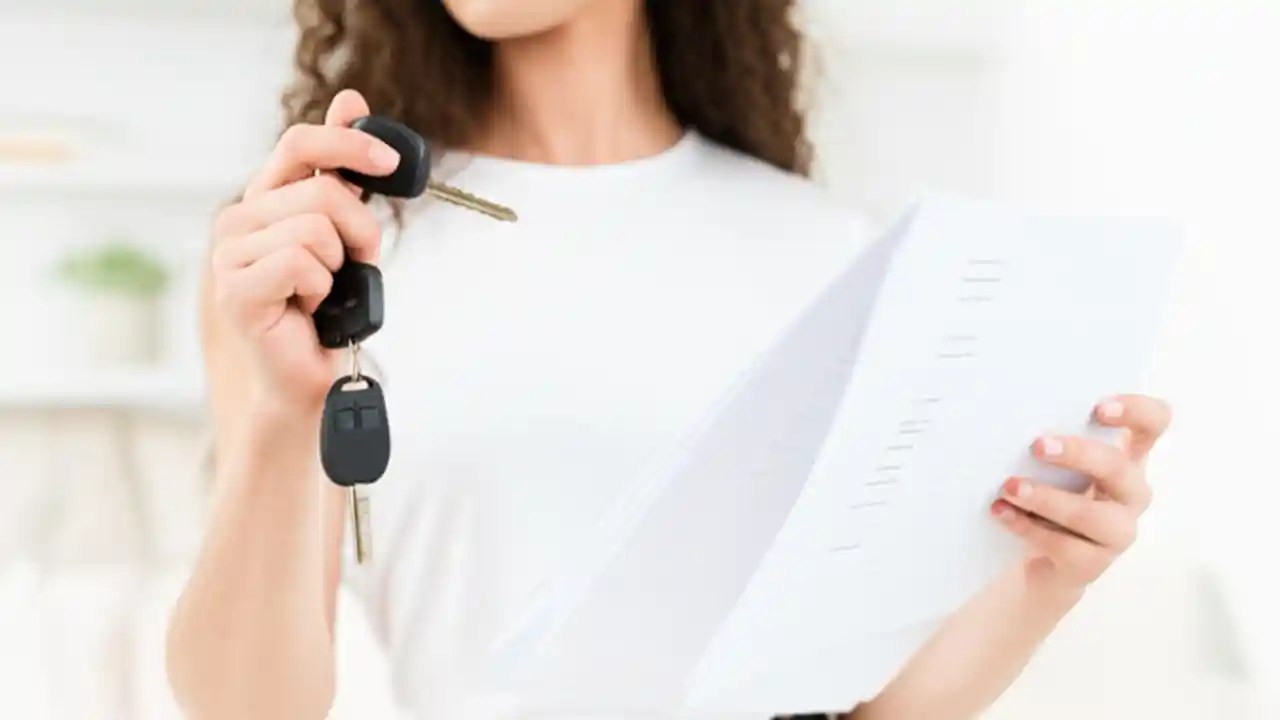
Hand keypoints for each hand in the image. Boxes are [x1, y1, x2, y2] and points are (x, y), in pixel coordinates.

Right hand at [209, 89, 397, 411]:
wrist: (311, 375)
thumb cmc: (328, 308)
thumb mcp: (347, 229)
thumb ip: (344, 170)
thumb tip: (350, 100)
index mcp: (266, 197)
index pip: (302, 144)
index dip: (350, 144)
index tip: (390, 164)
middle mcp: (240, 218)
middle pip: (323, 191)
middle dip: (361, 231)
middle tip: (355, 263)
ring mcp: (230, 253)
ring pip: (316, 228)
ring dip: (341, 265)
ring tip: (326, 290)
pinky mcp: (234, 289)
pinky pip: (300, 263)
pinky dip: (320, 288)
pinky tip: (307, 308)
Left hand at [991, 394, 1171, 592]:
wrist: (1044, 562)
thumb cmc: (1053, 495)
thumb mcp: (1058, 465)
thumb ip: (1054, 442)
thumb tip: (1013, 418)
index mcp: (1128, 457)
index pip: (1153, 425)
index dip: (1137, 412)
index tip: (1099, 407)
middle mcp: (1131, 493)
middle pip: (1118, 468)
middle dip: (1078, 454)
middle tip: (1038, 445)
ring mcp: (1117, 531)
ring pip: (1090, 514)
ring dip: (1046, 498)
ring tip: (1009, 487)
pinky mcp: (1093, 563)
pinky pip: (1063, 545)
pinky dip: (1026, 526)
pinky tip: (1000, 511)